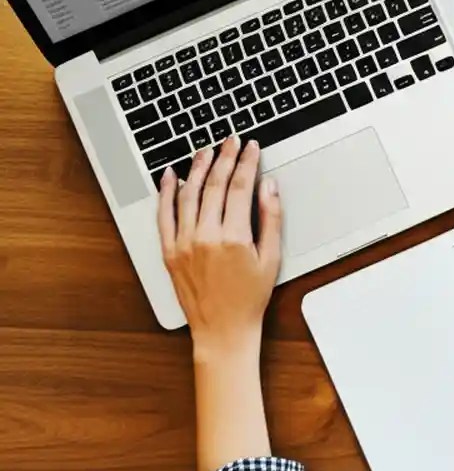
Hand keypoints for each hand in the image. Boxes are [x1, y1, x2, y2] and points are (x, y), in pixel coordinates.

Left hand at [157, 136, 282, 360]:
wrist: (222, 330)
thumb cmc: (250, 298)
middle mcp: (206, 237)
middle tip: (230, 140)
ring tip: (205, 150)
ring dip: (197, 168)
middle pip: (214, 185)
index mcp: (234, 237)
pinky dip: (167, 193)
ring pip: (189, 195)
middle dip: (224, 158)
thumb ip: (271, 218)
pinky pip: (164, 215)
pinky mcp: (170, 252)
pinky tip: (171, 175)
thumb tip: (269, 186)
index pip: (240, 187)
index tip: (251, 147)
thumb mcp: (271, 258)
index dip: (247, 162)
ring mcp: (184, 243)